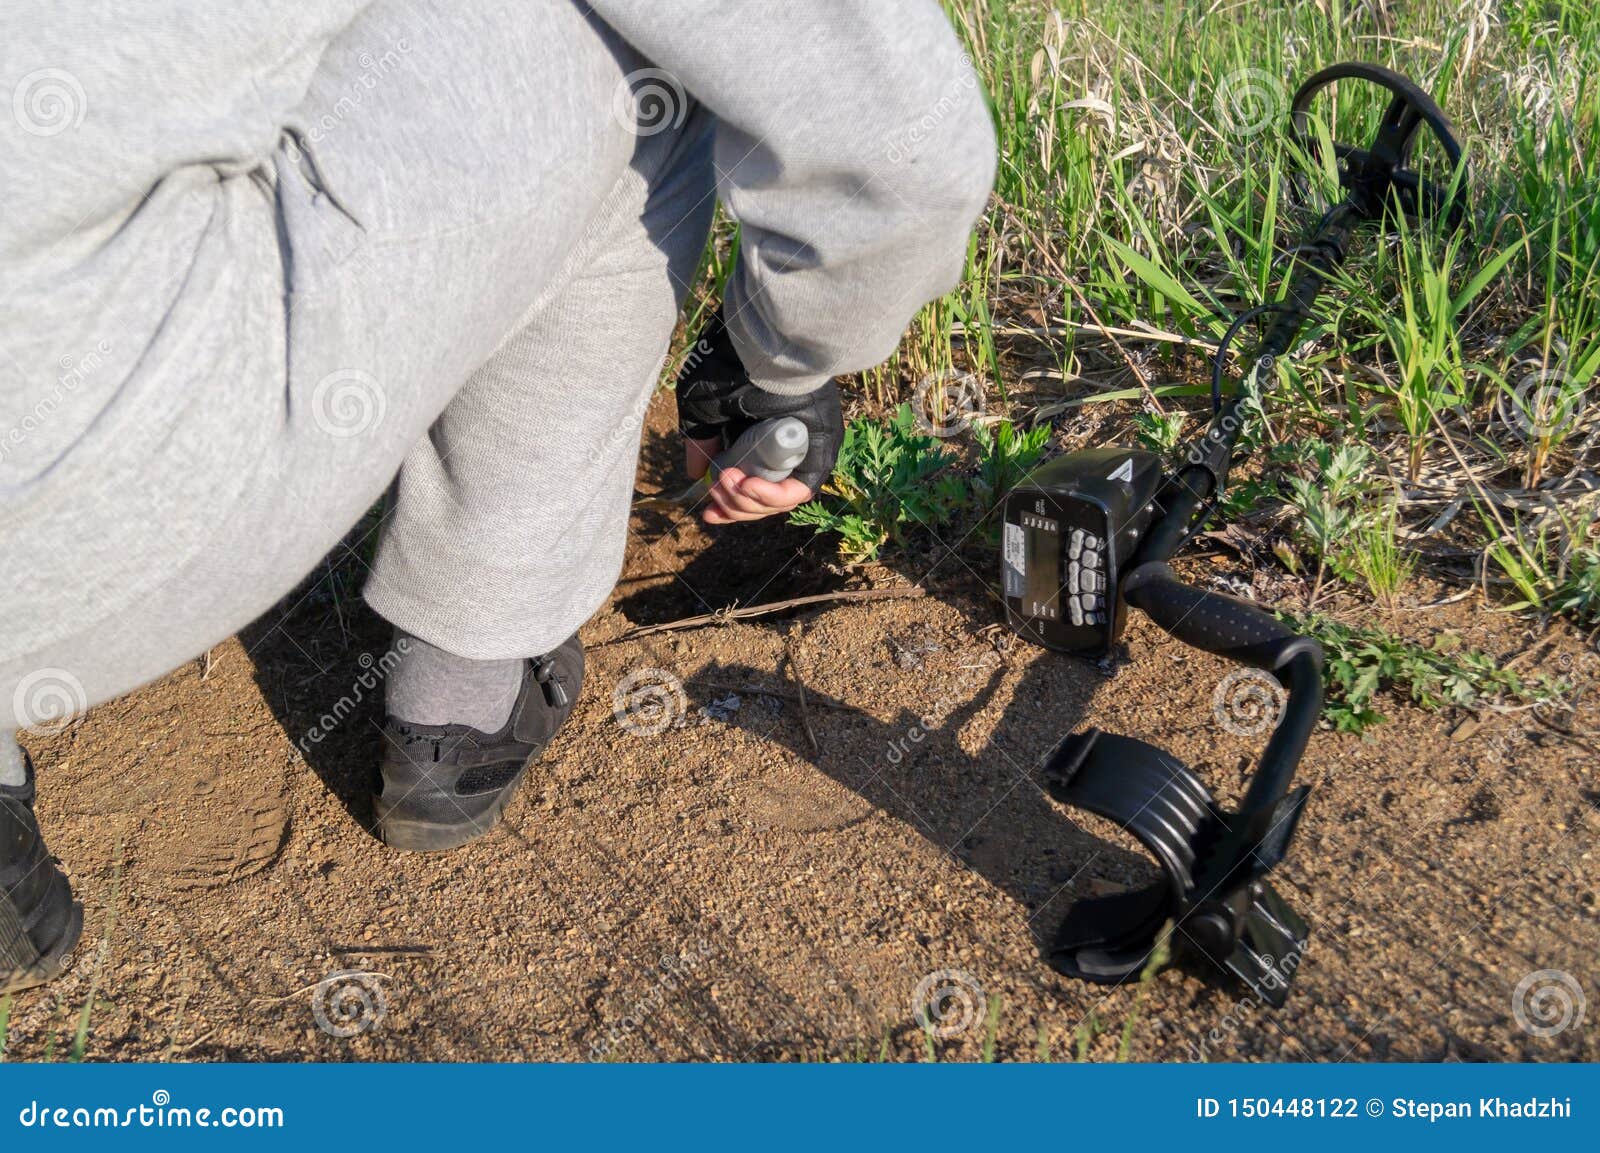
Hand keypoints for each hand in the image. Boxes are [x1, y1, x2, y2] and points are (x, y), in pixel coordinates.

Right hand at [676, 309, 842, 524]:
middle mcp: (782, 448)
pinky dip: (771, 495)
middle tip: (716, 492)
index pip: (750, 485)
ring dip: (747, 501)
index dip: (729, 504)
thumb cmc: (730, 366)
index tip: (708, 511)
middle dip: (734, 505)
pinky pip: (799, 490)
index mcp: (758, 438)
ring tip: (727, 482)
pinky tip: (747, 485)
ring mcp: (802, 451)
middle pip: (762, 499)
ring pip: (779, 500)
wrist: (762, 345)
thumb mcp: (702, 408)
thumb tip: (697, 474)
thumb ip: (698, 440)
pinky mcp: (821, 451)